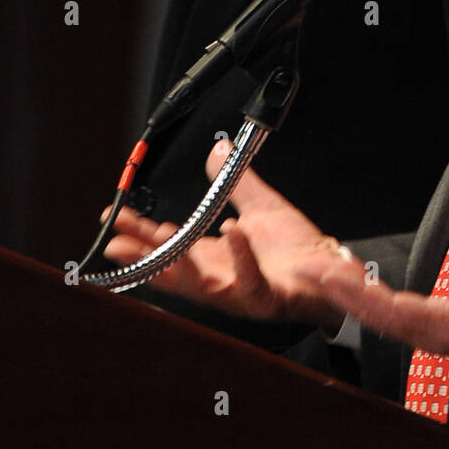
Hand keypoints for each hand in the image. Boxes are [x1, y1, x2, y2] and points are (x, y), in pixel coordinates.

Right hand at [103, 140, 347, 326]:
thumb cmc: (295, 246)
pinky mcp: (268, 298)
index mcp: (214, 259)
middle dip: (143, 257)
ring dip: (179, 263)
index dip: (140, 237)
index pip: (168, 249)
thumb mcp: (258, 206)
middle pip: (173, 272)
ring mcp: (242, 292)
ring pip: (202, 286)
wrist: (330, 268)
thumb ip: (234, 181)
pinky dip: (240, 257)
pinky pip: (251, 281)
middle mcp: (221, 280)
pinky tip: (232, 231)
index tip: (117, 220)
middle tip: (118, 241)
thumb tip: (217, 151)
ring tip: (163, 236)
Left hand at [292, 228, 448, 369]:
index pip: (399, 312)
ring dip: (350, 296)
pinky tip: (351, 283)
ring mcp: (430, 332)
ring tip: (321, 271)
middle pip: (379, 316)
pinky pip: (390, 313)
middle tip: (310, 269)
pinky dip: (367, 298)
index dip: (364, 296)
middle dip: (343, 294)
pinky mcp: (431, 326)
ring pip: (381, 316)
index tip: (335, 277)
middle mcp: (435, 333)